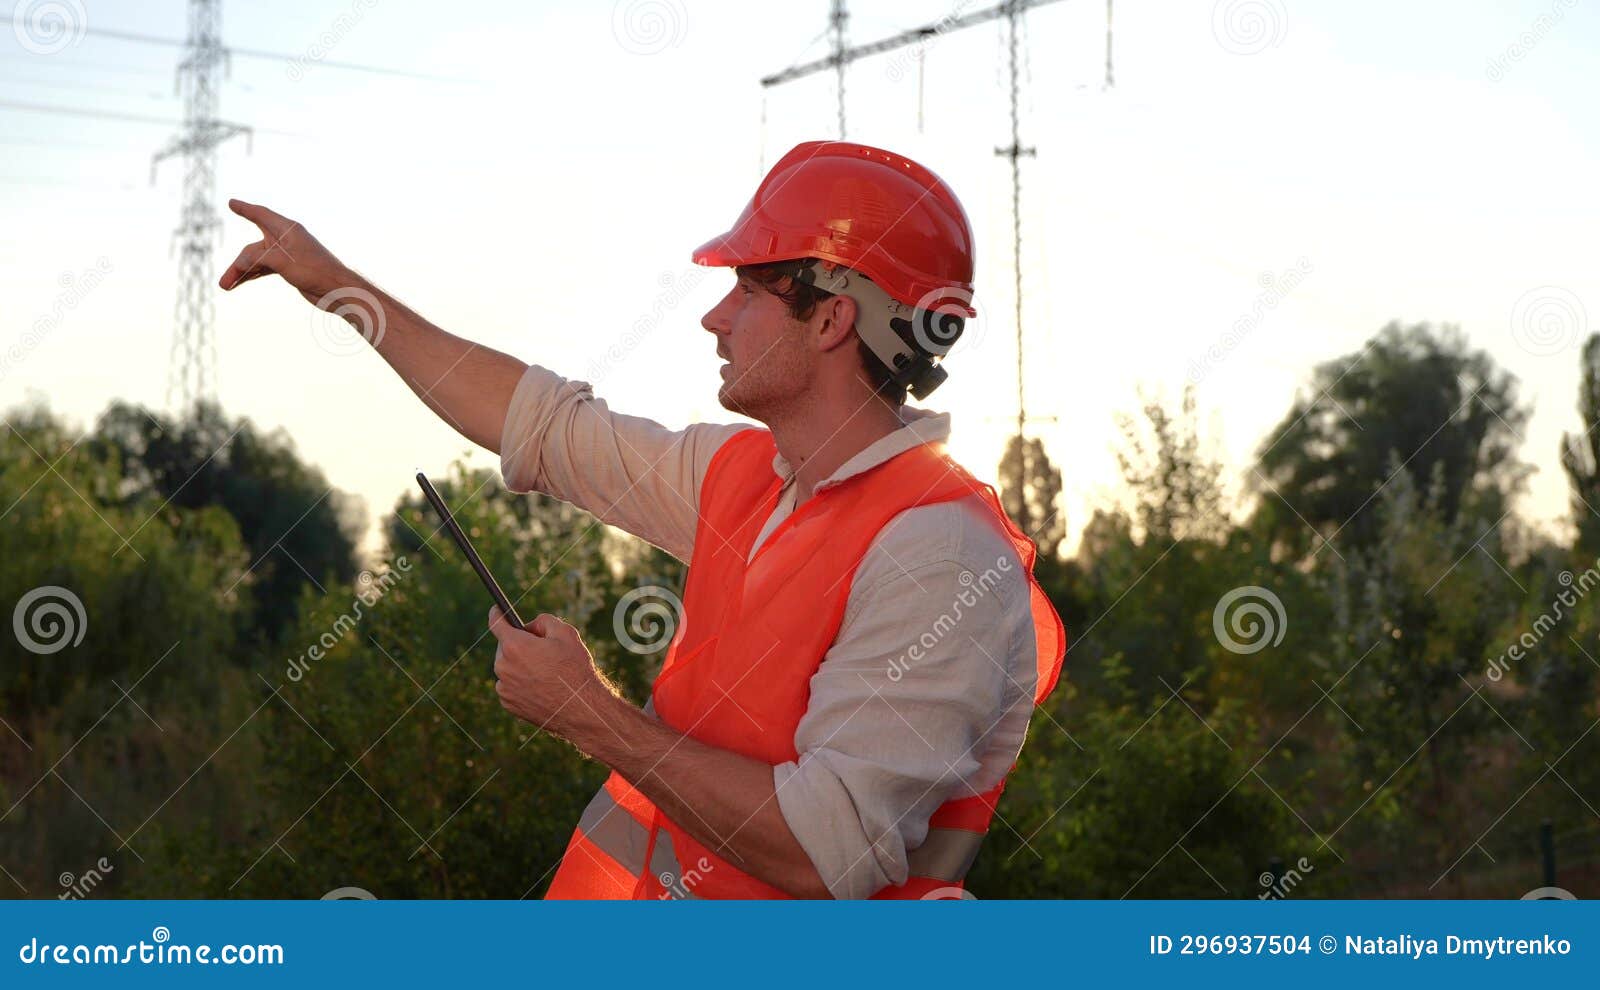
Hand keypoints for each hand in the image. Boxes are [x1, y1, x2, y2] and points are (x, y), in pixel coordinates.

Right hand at [218, 199, 351, 306]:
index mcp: (287, 229)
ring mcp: (287, 255)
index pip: (261, 214)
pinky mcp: (289, 269)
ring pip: (257, 260)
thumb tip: (238, 265)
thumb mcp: (282, 261)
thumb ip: (257, 258)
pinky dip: (252, 275)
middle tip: (223, 283)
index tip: (231, 202)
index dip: (245, 209)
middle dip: (237, 263)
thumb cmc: (315, 271)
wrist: (338, 290)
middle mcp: (286, 240)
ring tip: (225, 286)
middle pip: (253, 247)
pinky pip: (264, 269)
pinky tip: (239, 282)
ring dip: (241, 272)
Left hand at [488, 607, 606, 735]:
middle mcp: (503, 666)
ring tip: (545, 673)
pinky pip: (510, 686)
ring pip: (507, 667)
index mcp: (515, 645)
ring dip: (520, 665)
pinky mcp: (508, 703)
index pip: (496, 622)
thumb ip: (543, 621)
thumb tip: (529, 627)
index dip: (497, 613)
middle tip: (542, 651)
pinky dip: (520, 683)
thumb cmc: (575, 669)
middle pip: (504, 646)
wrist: (581, 708)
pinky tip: (541, 687)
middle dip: (519, 644)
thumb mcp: (566, 633)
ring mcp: (504, 687)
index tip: (498, 611)